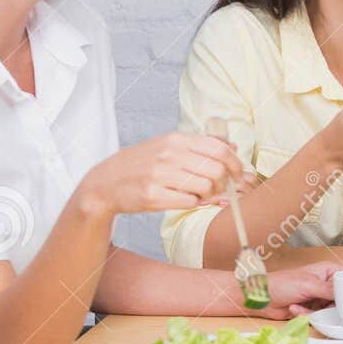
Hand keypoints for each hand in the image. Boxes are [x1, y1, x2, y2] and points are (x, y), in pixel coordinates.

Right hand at [81, 132, 253, 215]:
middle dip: (223, 183)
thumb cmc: (141, 165)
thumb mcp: (168, 146)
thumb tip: (233, 146)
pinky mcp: (153, 196)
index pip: (219, 149)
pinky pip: (190, 202)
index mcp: (176, 139)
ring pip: (206, 187)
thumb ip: (200, 145)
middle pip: (217, 170)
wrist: (104, 183)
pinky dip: (194, 203)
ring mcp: (160, 175)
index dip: (235, 164)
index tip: (237, 174)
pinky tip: (185, 200)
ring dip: (208, 195)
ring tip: (197, 194)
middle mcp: (169, 154)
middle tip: (217, 188)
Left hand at [250, 261, 336, 319]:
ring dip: (316, 311)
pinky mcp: (312, 309)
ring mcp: (319, 297)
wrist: (261, 298)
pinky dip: (307, 315)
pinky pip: (319, 317)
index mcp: (328, 271)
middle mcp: (326, 284)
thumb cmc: (281, 283)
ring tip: (300, 306)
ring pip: (331, 310)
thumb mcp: (308, 285)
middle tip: (321, 306)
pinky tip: (295, 308)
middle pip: (342, 298)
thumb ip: (329, 290)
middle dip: (330, 305)